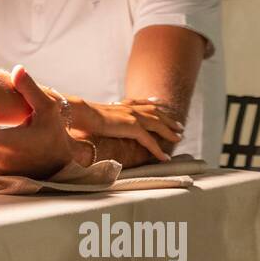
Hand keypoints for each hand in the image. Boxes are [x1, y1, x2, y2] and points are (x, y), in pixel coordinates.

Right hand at [66, 96, 183, 162]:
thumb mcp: (93, 115)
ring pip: (158, 125)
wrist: (80, 112)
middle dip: (168, 119)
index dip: (152, 104)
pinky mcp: (133, 127)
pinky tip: (165, 158)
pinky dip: (158, 150)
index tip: (159, 103)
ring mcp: (133, 117)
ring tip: (179, 138)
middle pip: (155, 113)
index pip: (141, 103)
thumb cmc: (82, 115)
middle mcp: (130, 108)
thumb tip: (89, 124)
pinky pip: (150, 141)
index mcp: (121, 105)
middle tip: (179, 125)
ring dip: (169, 132)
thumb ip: (97, 118)